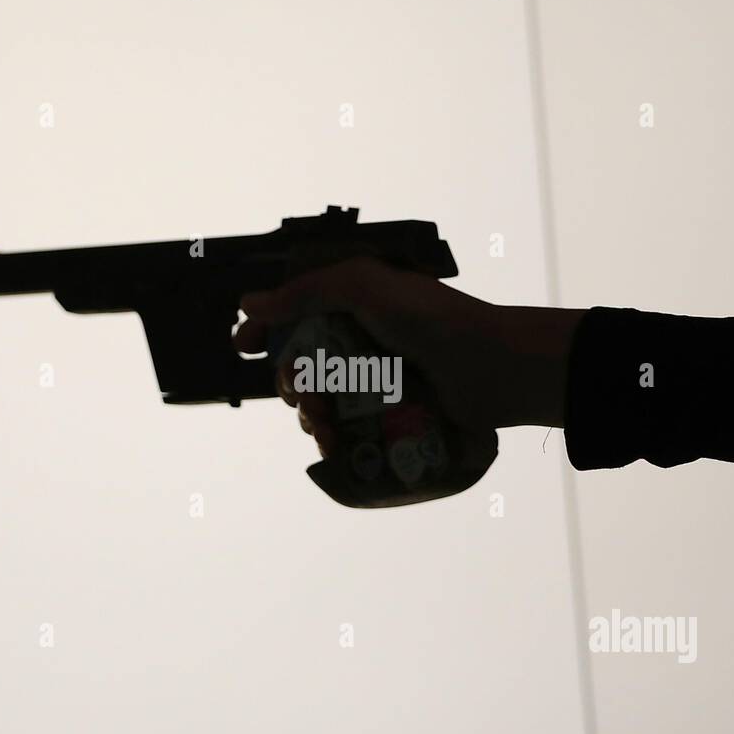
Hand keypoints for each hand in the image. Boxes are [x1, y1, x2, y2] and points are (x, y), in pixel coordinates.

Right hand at [234, 257, 579, 456]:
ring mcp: (379, 380)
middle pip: (304, 363)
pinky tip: (331, 446)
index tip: (244, 346)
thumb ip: (304, 292)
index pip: (297, 313)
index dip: (267, 329)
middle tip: (299, 393)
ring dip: (311, 414)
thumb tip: (249, 304)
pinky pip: (350, 429)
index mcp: (356, 302)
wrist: (490, 368)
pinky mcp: (392, 416)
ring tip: (320, 422)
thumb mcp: (363, 287)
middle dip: (291, 380)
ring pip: (323, 401)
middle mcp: (364, 339)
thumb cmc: (430, 319)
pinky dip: (334, 438)